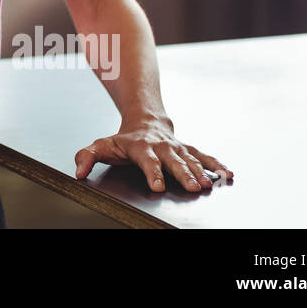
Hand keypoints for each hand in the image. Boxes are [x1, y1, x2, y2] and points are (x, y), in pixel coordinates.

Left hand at [74, 115, 233, 192]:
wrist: (145, 120)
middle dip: (184, 174)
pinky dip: (217, 165)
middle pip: (174, 161)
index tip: (158, 186)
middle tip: (194, 188)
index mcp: (141, 147)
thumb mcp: (102, 145)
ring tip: (211, 185)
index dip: (153, 173)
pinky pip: (204, 156)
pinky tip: (228, 175)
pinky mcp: (188, 149)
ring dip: (202, 172)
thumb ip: (87, 157)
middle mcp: (162, 147)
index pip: (147, 162)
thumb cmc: (123, 139)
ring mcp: (177, 148)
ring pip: (191, 160)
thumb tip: (79, 173)